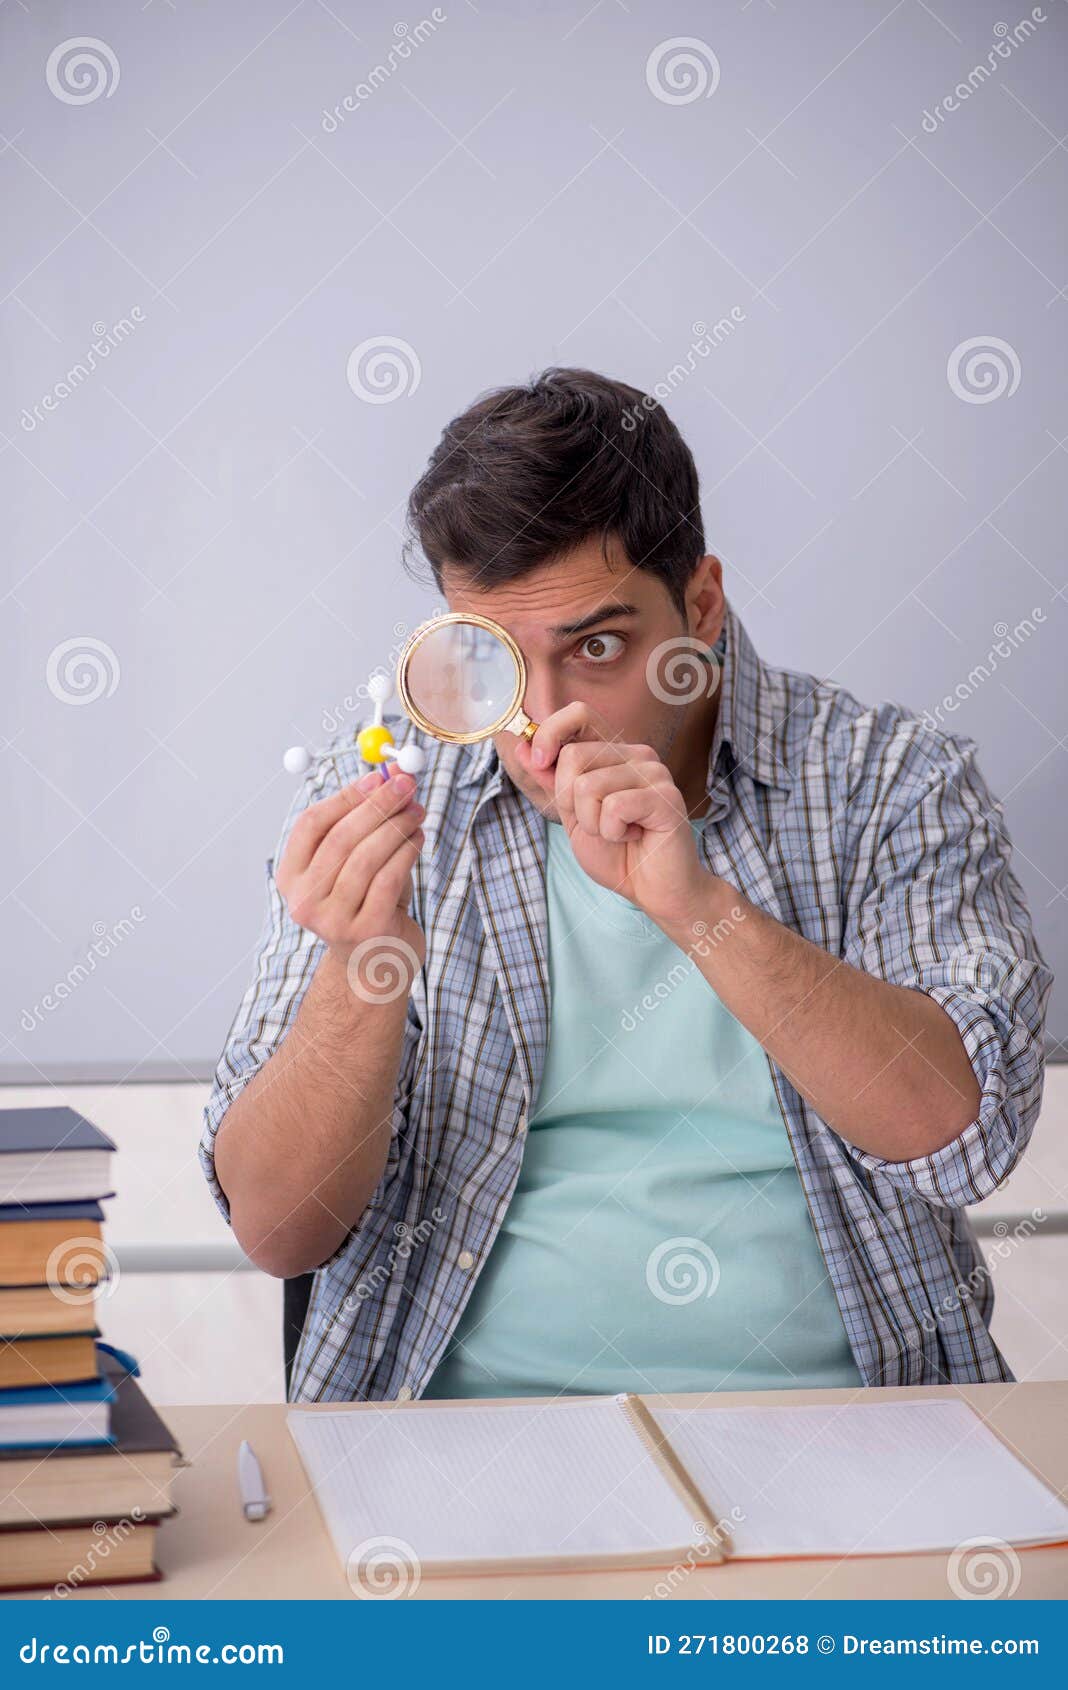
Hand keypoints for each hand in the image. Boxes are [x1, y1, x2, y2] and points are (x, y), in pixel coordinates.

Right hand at [275, 768, 426, 989]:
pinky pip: (389, 878)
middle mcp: (304, 900)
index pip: (311, 824)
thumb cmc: (363, 904)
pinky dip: (407, 852)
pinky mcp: (365, 930)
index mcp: (291, 877)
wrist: (373, 964)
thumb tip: (388, 774)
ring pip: (367, 857)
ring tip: (417, 811)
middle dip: (377, 805)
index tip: (378, 776)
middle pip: (340, 838)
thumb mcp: (353, 864)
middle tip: (406, 784)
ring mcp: (332, 919)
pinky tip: (419, 839)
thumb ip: (363, 823)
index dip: (346, 796)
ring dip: (396, 826)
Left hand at [524, 703, 709, 933]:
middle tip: (597, 823)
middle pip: (574, 756)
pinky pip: (614, 807)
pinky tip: (633, 836)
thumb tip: (522, 747)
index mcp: (615, 752)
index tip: (539, 763)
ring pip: (588, 786)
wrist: (653, 890)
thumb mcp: (572, 815)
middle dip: (569, 802)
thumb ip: (552, 781)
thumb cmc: (617, 853)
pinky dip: (612, 832)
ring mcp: (654, 773)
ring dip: (592, 823)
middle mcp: (637, 755)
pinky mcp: (665, 797)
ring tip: (618, 832)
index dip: (550, 732)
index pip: (579, 713)